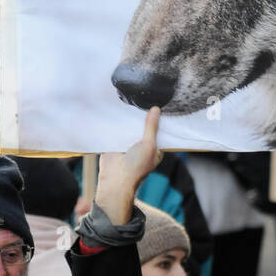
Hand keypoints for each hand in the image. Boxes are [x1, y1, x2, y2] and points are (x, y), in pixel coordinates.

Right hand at [96, 108, 162, 224]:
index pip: (158, 130)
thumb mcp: (149, 145)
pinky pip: (116, 129)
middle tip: (144, 96)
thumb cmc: (137, 167)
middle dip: (142, 116)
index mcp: (155, 148)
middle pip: (143, 126)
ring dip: (128, 118)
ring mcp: (128, 143)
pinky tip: (116, 107)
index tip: (160, 102)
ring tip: (130, 98)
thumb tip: (156, 109)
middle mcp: (142, 145)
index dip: (159, 118)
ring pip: (129, 126)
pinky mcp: (115, 142)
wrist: (115, 179)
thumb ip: (151, 127)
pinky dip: (116, 122)